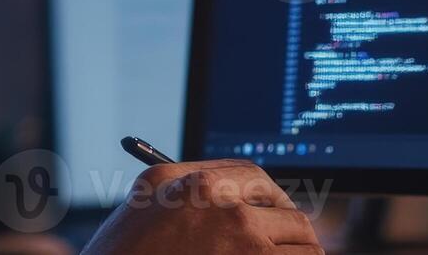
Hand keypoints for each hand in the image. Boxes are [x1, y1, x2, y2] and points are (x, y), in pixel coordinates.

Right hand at [81, 160, 323, 254]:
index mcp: (201, 183)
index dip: (274, 197)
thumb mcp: (150, 195)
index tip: (277, 212)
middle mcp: (229, 210)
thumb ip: (191, 180)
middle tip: (290, 245)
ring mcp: (244, 245)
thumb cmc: (122, 248)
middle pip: (290, 215)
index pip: (260, 180)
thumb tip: (229, 187)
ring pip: (305, 248)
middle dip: (293, 232)